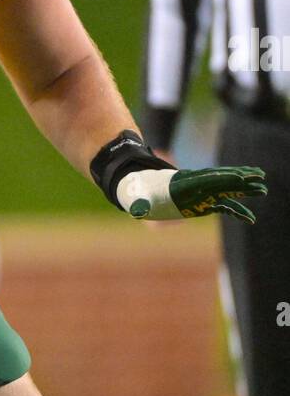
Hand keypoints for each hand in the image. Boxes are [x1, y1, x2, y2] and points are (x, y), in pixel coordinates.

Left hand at [118, 165, 267, 223]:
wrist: (143, 188)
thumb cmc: (141, 196)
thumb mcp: (139, 200)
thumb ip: (140, 205)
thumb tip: (136, 211)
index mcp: (182, 184)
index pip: (204, 180)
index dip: (221, 179)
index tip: (237, 177)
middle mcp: (195, 186)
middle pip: (220, 181)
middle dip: (238, 179)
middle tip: (257, 178)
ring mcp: (201, 193)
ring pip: (225, 190)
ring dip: (243, 190)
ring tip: (260, 189)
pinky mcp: (203, 202)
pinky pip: (222, 205)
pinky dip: (235, 210)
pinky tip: (247, 218)